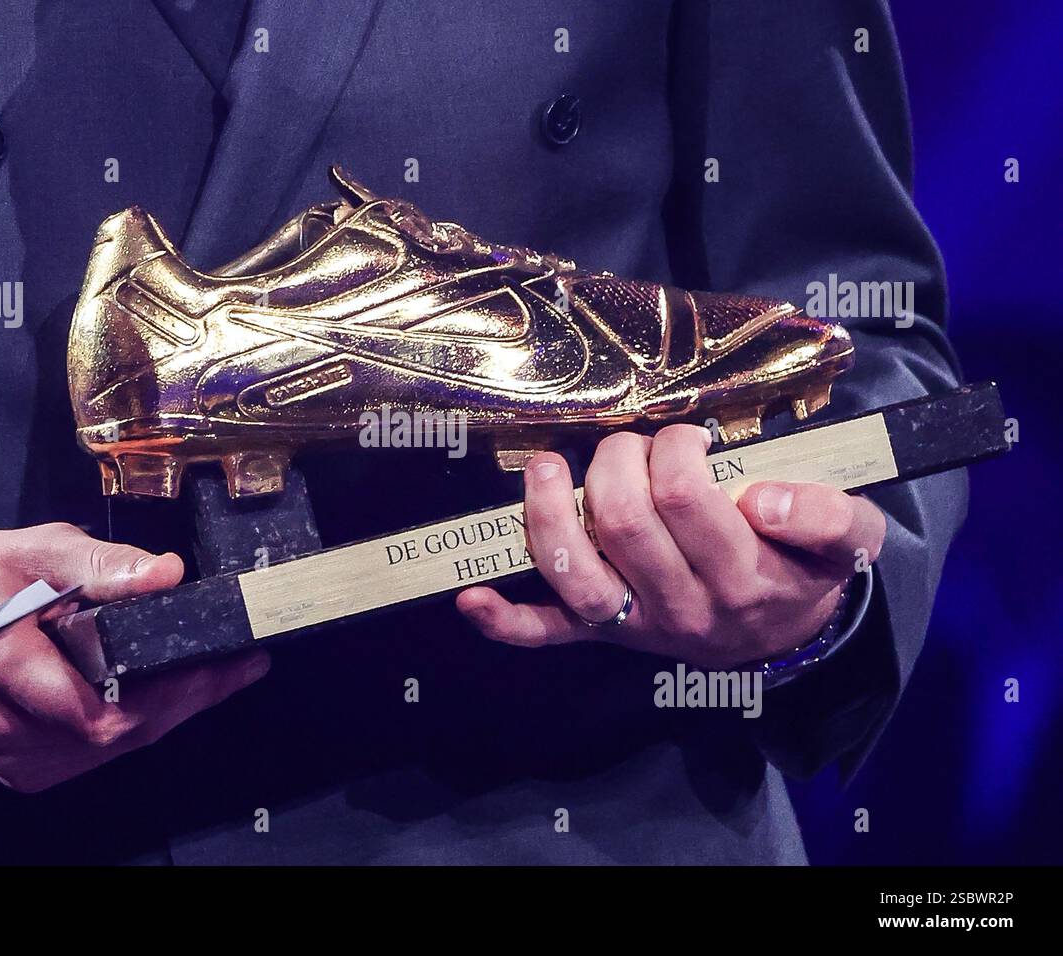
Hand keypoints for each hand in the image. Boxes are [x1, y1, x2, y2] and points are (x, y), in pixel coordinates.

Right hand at [0, 521, 268, 792]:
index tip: (235, 662)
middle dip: (186, 702)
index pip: (105, 710)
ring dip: (162, 716)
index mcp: (1, 666)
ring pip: (103, 752)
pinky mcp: (7, 761)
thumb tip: (169, 575)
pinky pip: (81, 756)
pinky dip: (127, 728)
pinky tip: (162, 698)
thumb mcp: (37, 549)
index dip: (178, 694)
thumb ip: (103, 565)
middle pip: (114, 736)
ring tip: (213, 676)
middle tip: (240, 666)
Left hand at [457, 425, 885, 668]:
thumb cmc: (804, 567)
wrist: (786, 633)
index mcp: (742, 575)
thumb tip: (762, 500)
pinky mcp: (603, 633)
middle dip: (615, 460)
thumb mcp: (850, 538)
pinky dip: (507, 621)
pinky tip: (473, 599)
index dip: (673, 448)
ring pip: (574, 572)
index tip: (685, 436)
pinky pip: (548, 635)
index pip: (684, 495)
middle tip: (630, 444)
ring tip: (549, 467)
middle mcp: (681, 606)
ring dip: (547, 512)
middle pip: (621, 522)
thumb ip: (826, 514)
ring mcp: (635, 625)